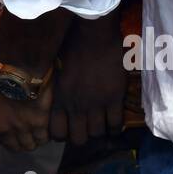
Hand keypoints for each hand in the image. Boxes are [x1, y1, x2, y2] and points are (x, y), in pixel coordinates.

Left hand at [0, 46, 53, 153]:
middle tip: (22, 130)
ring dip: (33, 138)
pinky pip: (44, 137)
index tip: (0, 133)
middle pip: (14, 147)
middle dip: (18, 141)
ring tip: (36, 129)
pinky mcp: (40, 121)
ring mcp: (23, 127)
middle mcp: (4, 127)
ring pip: (30, 144)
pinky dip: (46, 133)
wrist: (19, 63)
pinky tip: (46, 125)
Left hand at [49, 12, 127, 143]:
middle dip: (81, 136)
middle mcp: (76, 106)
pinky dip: (115, 126)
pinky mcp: (114, 98)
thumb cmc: (72, 46)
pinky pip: (115, 124)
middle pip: (78, 139)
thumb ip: (60, 91)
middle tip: (86, 127)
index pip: (57, 133)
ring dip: (98, 131)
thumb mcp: (58, 71)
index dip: (62, 135)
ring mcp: (96, 104)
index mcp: (60, 99)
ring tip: (100, 123)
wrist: (94, 34)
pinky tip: (114, 120)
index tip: (68, 128)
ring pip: (97, 134)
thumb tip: (62, 103)